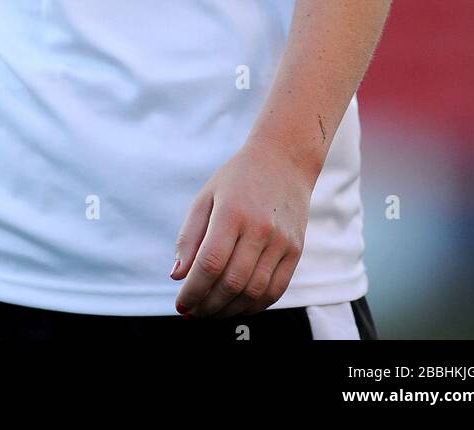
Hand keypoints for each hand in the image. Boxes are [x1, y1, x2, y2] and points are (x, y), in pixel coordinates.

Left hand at [171, 141, 312, 318]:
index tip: (180, 304)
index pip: (210, 263)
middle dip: (207, 305)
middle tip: (192, 312)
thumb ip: (189, 237)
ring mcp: (281, 242)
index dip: (193, 290)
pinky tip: (237, 306)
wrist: (284, 161)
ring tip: (211, 312)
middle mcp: (259, 228)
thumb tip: (177, 276)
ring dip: (228, 311)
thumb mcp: (206, 197)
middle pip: (231, 282)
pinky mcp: (296, 251)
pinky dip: (254, 306)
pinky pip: (275, 290)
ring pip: (253, 292)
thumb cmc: (238, 179)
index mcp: (232, 212)